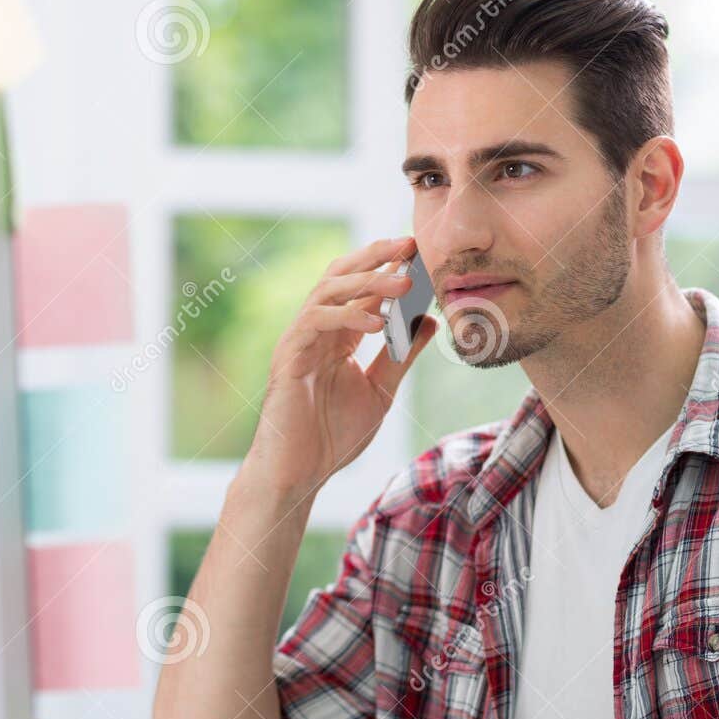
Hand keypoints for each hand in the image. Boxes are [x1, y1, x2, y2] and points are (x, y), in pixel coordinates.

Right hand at [243, 236, 438, 502]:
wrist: (299, 472)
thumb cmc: (332, 436)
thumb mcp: (380, 389)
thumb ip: (401, 354)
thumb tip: (429, 319)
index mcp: (337, 336)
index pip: (362, 289)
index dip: (389, 268)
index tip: (422, 255)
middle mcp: (316, 330)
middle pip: (341, 275)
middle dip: (375, 257)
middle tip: (409, 245)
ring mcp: (299, 340)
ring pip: (328, 291)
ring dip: (366, 282)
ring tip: (403, 282)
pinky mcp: (289, 356)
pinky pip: (316, 322)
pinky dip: (346, 316)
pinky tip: (375, 322)